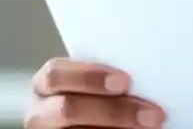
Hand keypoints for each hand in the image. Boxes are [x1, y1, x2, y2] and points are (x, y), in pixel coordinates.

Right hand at [26, 58, 166, 128]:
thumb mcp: (100, 80)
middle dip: (113, 111)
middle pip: (67, 109)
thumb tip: (150, 70)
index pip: (55, 74)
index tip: (126, 81)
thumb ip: (112, 76)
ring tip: (151, 127)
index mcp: (46, 84)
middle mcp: (40, 112)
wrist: (92, 116)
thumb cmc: (102, 92)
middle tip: (152, 114)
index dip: (90, 76)